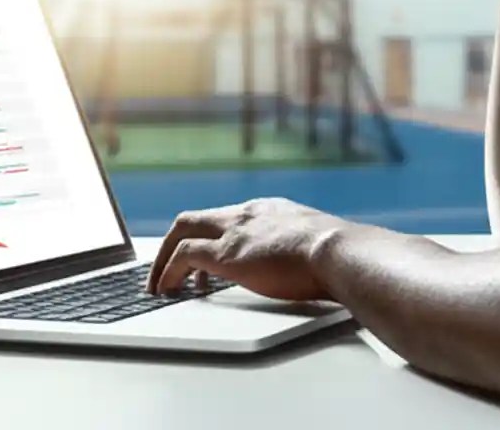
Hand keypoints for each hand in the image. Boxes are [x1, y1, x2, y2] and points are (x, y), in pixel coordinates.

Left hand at [145, 198, 349, 301]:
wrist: (338, 252)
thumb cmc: (338, 256)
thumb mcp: (318, 247)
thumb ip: (305, 253)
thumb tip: (315, 273)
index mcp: (269, 211)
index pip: (227, 217)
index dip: (211, 237)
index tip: (205, 259)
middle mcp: (246, 215)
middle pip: (195, 218)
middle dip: (176, 242)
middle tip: (167, 268)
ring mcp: (234, 232)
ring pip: (182, 231)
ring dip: (164, 259)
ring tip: (160, 284)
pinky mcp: (225, 253)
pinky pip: (183, 256)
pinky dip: (168, 271)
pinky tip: (166, 290)